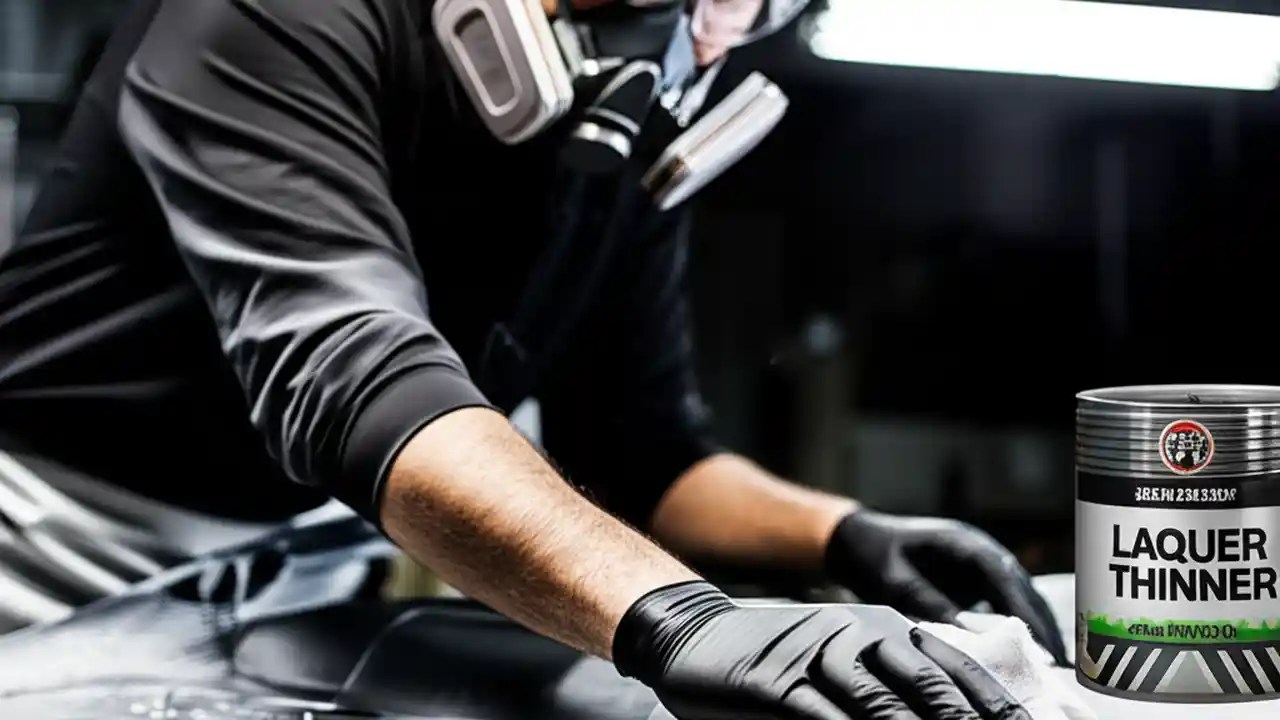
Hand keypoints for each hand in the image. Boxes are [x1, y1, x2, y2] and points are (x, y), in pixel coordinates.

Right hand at [613, 581, 1033, 719]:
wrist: (694, 632)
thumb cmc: (776, 659)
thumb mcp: (839, 665)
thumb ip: (891, 691)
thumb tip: (951, 711)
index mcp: (883, 628)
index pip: (956, 670)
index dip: (997, 706)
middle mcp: (858, 634)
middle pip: (930, 687)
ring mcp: (817, 654)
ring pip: (883, 704)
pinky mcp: (777, 680)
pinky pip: (823, 715)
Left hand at [825, 509, 1068, 666]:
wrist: (860, 540)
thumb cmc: (875, 558)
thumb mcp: (896, 583)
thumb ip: (931, 604)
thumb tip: (970, 636)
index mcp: (964, 544)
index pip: (1005, 578)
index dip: (1026, 613)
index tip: (1041, 647)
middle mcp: (983, 551)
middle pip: (1023, 589)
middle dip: (1042, 627)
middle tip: (1056, 667)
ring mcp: (985, 563)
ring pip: (1023, 596)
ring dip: (1038, 628)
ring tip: (1050, 667)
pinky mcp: (981, 578)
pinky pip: (1009, 602)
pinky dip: (1022, 626)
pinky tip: (1028, 654)